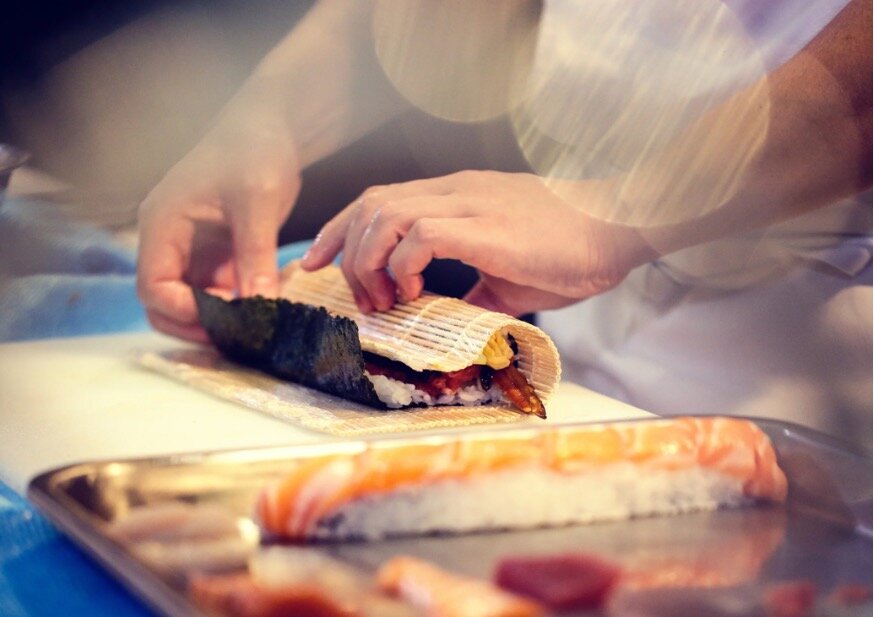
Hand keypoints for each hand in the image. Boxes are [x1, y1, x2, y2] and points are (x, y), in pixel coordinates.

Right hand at [137, 108, 300, 341]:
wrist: (270, 129)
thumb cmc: (255, 151)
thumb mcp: (258, 203)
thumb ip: (255, 255)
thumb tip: (261, 306)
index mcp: (162, 223)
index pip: (153, 285)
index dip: (183, 311)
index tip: (224, 322)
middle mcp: (168, 240)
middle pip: (161, 302)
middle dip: (193, 325)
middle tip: (237, 338)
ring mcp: (189, 250)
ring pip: (187, 303)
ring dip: (213, 321)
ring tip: (251, 331)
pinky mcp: (214, 254)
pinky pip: (213, 293)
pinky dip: (231, 309)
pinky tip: (259, 314)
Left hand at [300, 171, 654, 314]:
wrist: (622, 227)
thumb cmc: (571, 250)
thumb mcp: (508, 274)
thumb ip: (474, 289)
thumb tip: (452, 320)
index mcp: (457, 196)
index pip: (381, 197)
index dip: (341, 227)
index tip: (319, 261)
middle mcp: (456, 190)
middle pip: (371, 201)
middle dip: (341, 248)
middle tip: (350, 294)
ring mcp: (470, 204)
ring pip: (387, 214)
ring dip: (370, 261)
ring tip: (384, 300)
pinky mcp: (486, 227)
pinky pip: (421, 236)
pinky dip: (403, 266)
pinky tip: (413, 292)